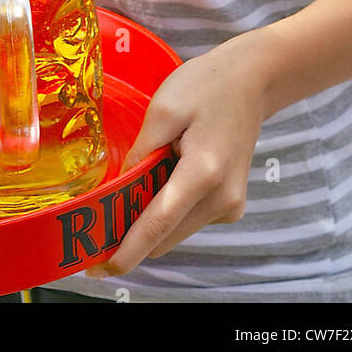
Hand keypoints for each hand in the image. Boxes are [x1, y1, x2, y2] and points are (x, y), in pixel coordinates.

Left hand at [89, 31, 270, 276]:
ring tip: (142, 173)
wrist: (252, 81)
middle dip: (131, 233)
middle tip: (99, 216)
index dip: (128, 251)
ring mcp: (230, 206)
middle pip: (165, 235)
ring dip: (151, 217)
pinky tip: (167, 172)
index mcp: (203, 173)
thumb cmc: (206, 86)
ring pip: (175, 230)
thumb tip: (119, 188)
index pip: (158, 225)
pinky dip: (169, 208)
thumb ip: (141, 152)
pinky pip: (188, 219)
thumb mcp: (164, 108)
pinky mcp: (231, 205)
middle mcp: (222, 200)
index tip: (101, 270)